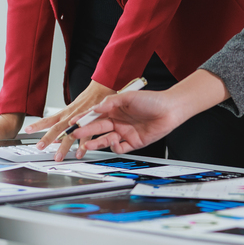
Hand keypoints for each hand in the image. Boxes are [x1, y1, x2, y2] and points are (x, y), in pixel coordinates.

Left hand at [24, 81, 113, 159]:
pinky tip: (79, 153)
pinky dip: (83, 146)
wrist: (100, 90)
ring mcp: (80, 120)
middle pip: (56, 128)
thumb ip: (62, 124)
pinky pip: (87, 136)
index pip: (47, 120)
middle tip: (39, 146)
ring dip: (64, 146)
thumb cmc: (85, 101)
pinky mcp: (91, 122)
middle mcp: (70, 117)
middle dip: (47, 138)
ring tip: (58, 156)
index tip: (27, 130)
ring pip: (70, 134)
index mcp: (64, 114)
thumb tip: (54, 139)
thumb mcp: (71, 111)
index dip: (37, 125)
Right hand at [68, 88, 182, 158]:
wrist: (170, 110)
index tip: (73, 122)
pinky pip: (120, 148)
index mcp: (114, 109)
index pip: (95, 115)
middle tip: (75, 134)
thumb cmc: (151, 100)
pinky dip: (115, 147)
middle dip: (86, 132)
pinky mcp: (133, 142)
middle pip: (98, 128)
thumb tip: (95, 108)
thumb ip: (110, 103)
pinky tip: (114, 142)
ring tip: (87, 145)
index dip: (84, 119)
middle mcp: (118, 121)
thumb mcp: (128, 97)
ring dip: (96, 143)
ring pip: (106, 140)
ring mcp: (125, 132)